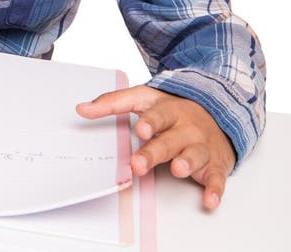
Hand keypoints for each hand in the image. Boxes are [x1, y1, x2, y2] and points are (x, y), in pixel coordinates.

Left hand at [76, 85, 235, 209]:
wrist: (216, 112)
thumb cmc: (173, 110)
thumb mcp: (145, 99)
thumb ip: (113, 103)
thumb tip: (81, 109)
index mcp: (166, 110)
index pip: (155, 114)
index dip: (148, 122)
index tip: (139, 129)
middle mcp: (184, 126)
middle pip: (168, 139)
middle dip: (155, 151)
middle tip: (139, 163)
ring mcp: (200, 144)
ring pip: (194, 154)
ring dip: (186, 162)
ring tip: (177, 169)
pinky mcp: (215, 163)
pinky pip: (216, 177)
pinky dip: (214, 189)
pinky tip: (209, 199)